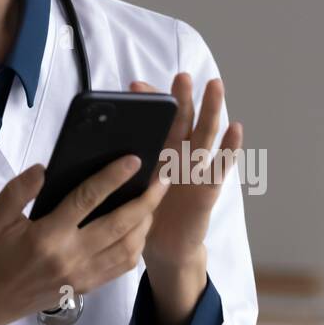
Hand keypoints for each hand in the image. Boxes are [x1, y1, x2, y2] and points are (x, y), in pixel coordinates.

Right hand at [0, 153, 170, 324]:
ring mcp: (82, 276)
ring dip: (146, 224)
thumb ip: (19, 189)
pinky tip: (138, 230)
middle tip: (162, 180)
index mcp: (47, 236)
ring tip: (153, 202)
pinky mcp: (86, 287)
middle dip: (146, 200)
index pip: (88, 199)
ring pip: (128, 249)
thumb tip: (44, 170)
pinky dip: (136, 247)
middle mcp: (70, 257)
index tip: (133, 160)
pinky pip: (121, 268)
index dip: (113, 177)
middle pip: (120, 225)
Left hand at [134, 73, 241, 270]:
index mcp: (157, 150)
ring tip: (215, 85)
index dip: (148, 103)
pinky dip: (229, 147)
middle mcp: (178, 155)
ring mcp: (196, 170)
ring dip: (210, 110)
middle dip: (181, 98)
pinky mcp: (208, 189)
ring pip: (204, 134)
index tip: (135, 86)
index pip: (154, 120)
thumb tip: (88, 144)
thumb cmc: (140, 212)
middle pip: (182, 120)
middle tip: (180, 76)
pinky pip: (219, 166)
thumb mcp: (126, 183)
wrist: (161, 248)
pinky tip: (235, 127)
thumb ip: (119, 164)